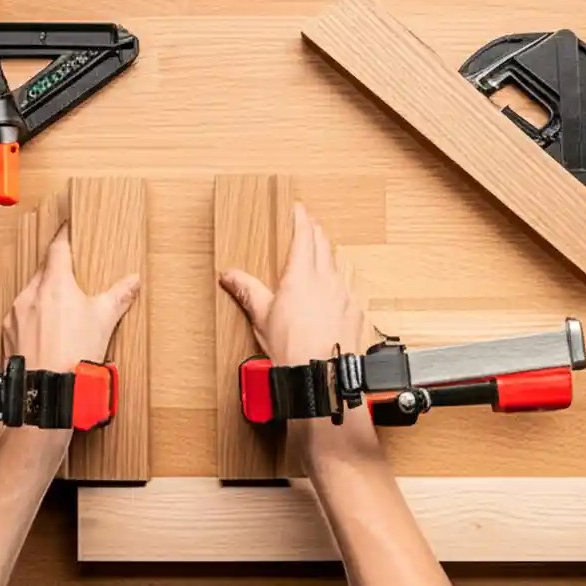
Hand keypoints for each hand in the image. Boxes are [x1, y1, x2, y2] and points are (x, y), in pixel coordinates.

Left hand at [2, 225, 140, 373]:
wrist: (47, 391)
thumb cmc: (74, 356)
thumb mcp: (104, 321)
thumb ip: (119, 296)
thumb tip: (133, 281)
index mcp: (55, 285)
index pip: (58, 248)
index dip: (64, 236)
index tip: (66, 228)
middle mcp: (31, 295)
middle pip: (43, 272)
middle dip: (57, 273)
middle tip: (71, 278)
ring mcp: (16, 315)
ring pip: (30, 295)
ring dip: (44, 298)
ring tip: (62, 314)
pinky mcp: (8, 334)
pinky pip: (20, 317)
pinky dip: (33, 319)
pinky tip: (46, 333)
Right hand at [219, 203, 363, 365]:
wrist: (323, 376)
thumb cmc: (293, 350)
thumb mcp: (262, 318)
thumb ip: (248, 291)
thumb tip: (230, 275)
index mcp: (301, 275)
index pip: (304, 235)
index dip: (301, 218)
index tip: (298, 209)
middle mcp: (327, 280)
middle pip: (323, 244)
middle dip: (315, 231)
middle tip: (309, 226)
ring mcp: (344, 295)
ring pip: (337, 265)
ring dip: (328, 256)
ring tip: (321, 256)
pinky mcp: (355, 312)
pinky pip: (348, 289)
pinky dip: (339, 284)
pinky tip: (334, 293)